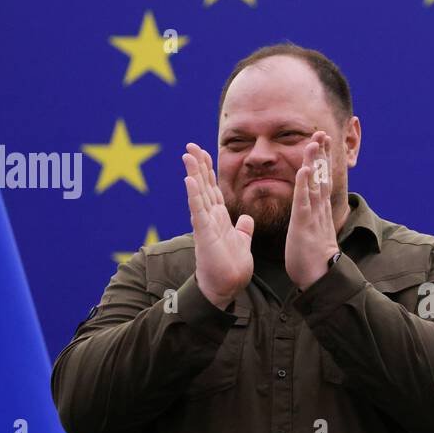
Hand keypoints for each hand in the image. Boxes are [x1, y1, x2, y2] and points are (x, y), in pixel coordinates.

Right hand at [184, 142, 252, 308]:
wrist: (226, 287)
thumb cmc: (231, 266)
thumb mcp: (242, 242)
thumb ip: (243, 229)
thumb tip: (246, 218)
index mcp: (219, 218)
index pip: (213, 189)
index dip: (209, 171)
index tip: (204, 152)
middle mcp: (210, 218)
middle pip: (203, 186)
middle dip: (198, 165)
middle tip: (190, 145)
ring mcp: (205, 225)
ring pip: (198, 194)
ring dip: (193, 174)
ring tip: (187, 155)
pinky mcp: (204, 234)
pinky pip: (198, 212)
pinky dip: (194, 196)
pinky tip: (189, 180)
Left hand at [285, 131, 341, 289]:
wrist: (321, 279)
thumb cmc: (312, 262)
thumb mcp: (312, 236)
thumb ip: (312, 223)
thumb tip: (310, 217)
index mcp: (319, 212)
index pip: (321, 181)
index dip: (321, 161)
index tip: (321, 143)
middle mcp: (319, 210)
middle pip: (321, 176)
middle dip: (322, 154)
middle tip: (322, 132)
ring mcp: (313, 216)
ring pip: (314, 184)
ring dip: (314, 162)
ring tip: (314, 142)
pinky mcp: (304, 225)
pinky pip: (304, 201)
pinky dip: (304, 184)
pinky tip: (305, 170)